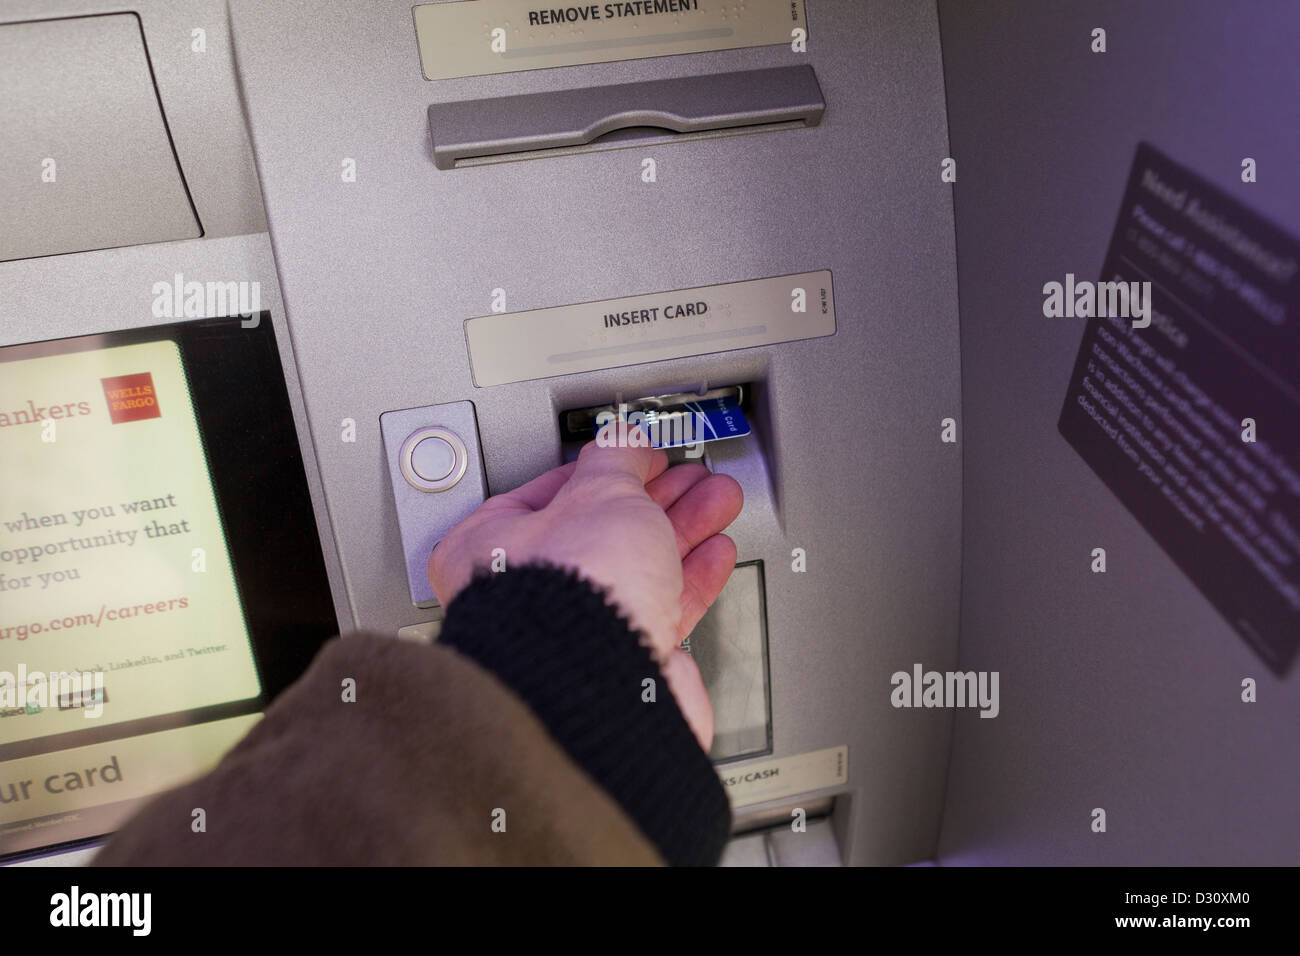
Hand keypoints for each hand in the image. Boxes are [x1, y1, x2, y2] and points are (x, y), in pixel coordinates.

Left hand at [428, 423, 743, 749]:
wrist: (602, 687)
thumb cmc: (571, 597)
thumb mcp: (601, 495)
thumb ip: (616, 462)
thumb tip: (624, 444)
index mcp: (490, 547)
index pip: (550, 492)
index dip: (604, 467)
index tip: (641, 456)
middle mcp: (526, 596)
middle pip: (601, 531)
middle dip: (656, 498)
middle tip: (691, 477)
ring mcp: (575, 633)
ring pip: (635, 570)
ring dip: (683, 530)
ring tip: (718, 500)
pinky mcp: (621, 664)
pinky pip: (659, 612)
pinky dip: (691, 579)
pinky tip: (715, 553)